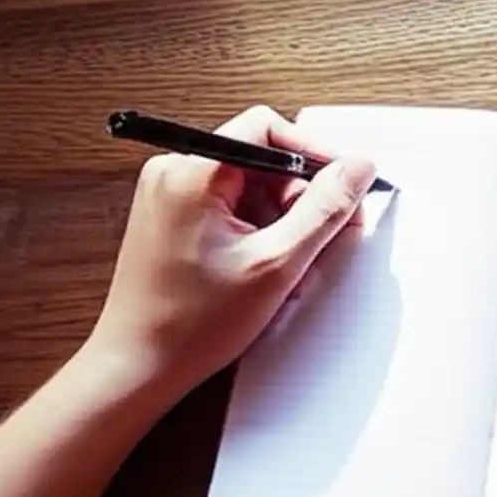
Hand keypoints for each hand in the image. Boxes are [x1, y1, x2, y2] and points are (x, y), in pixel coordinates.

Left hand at [87, 105, 375, 400]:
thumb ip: (324, 209)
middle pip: (261, 159)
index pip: (267, 130)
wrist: (139, 366)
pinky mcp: (172, 219)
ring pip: (249, 187)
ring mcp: (169, 195)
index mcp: (192, 172)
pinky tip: (263, 270)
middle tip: (324, 239)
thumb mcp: (277, 264)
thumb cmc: (192, 324)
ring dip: (280, 222)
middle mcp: (174, 173)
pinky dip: (257, 233)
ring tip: (285, 268)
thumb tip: (357, 168)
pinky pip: (230, 208)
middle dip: (299, 198)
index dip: (314, 155)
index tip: (346, 184)